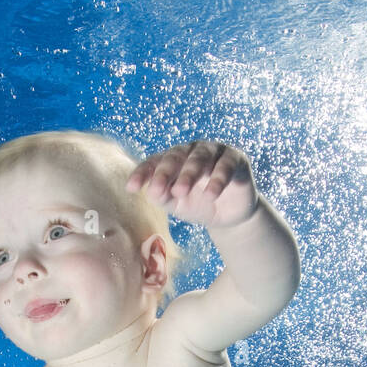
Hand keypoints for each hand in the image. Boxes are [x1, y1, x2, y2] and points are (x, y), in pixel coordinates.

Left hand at [125, 140, 258, 227]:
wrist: (229, 215)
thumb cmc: (198, 205)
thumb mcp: (176, 204)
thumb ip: (163, 196)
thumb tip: (151, 191)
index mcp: (173, 159)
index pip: (154, 162)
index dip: (143, 173)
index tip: (131, 188)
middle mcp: (192, 151)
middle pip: (176, 155)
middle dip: (165, 172)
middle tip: (157, 190)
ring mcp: (214, 152)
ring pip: (200, 157)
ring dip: (189, 173)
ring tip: (180, 192)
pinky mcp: (235, 159)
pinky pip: (225, 165)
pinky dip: (217, 179)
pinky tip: (210, 195)